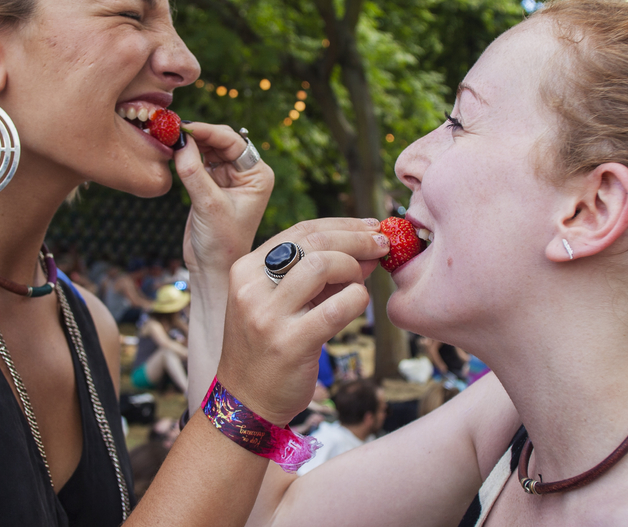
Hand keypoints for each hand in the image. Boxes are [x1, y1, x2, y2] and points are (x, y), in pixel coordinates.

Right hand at [173, 123, 273, 277]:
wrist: (211, 269)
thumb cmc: (221, 244)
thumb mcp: (208, 205)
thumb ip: (193, 171)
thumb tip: (180, 141)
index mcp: (258, 175)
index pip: (233, 142)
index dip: (208, 131)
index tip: (184, 127)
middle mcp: (246, 173)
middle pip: (220, 141)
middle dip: (197, 135)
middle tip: (171, 128)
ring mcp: (228, 178)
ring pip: (207, 149)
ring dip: (189, 143)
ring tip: (167, 136)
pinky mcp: (210, 184)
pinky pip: (197, 161)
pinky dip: (184, 155)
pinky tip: (171, 150)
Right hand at [215, 218, 388, 426]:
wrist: (244, 402)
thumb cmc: (267, 349)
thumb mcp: (280, 304)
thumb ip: (317, 276)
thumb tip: (366, 250)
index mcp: (245, 269)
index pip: (300, 230)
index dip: (342, 225)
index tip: (371, 227)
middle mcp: (252, 287)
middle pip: (314, 242)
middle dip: (357, 238)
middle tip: (383, 245)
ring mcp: (268, 315)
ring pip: (323, 265)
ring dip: (354, 269)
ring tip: (361, 283)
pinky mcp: (290, 343)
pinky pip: (338, 307)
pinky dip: (358, 299)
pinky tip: (359, 304)